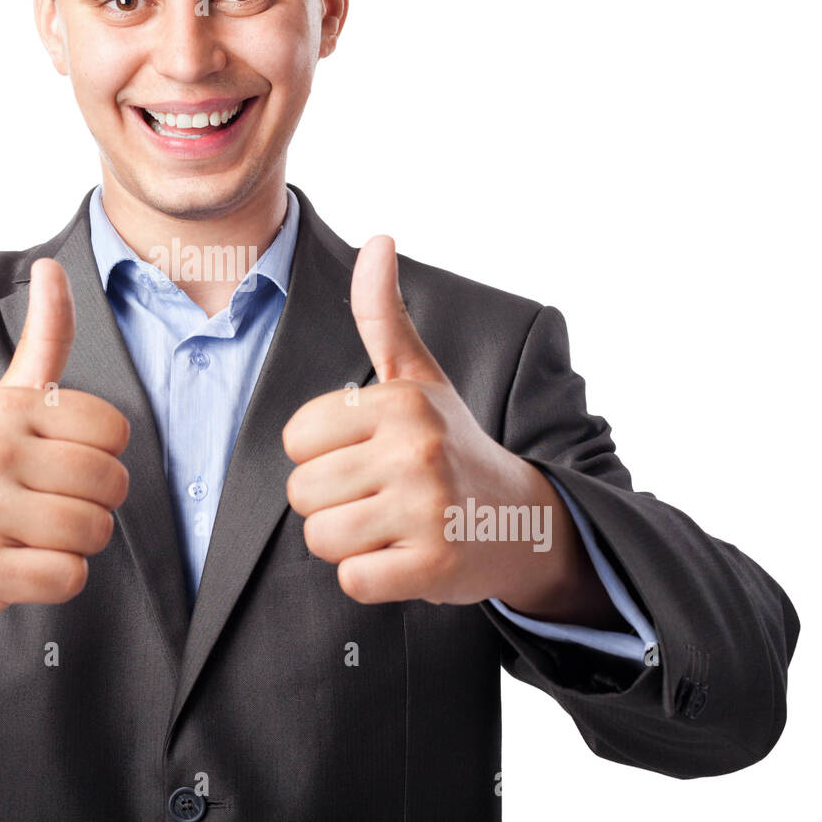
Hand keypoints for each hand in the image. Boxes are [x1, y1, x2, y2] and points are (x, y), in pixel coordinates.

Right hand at [0, 258, 130, 628]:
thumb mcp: (7, 401)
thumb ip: (44, 339)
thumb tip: (51, 265)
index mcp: (5, 407)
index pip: (114, 431)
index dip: (103, 454)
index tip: (62, 461)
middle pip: (109, 482)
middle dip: (96, 503)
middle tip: (53, 505)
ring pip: (93, 531)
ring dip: (79, 543)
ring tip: (38, 535)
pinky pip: (67, 577)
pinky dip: (59, 579)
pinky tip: (26, 564)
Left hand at [282, 236, 598, 617]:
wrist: (524, 520)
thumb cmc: (453, 445)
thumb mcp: (419, 378)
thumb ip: (383, 315)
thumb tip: (378, 241)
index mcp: (399, 403)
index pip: (296, 439)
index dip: (320, 454)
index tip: (362, 455)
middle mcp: (415, 450)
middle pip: (302, 493)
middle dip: (329, 502)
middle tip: (377, 496)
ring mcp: (427, 510)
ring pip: (321, 538)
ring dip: (348, 542)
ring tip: (388, 525)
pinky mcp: (435, 566)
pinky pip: (353, 580)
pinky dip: (370, 577)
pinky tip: (403, 556)